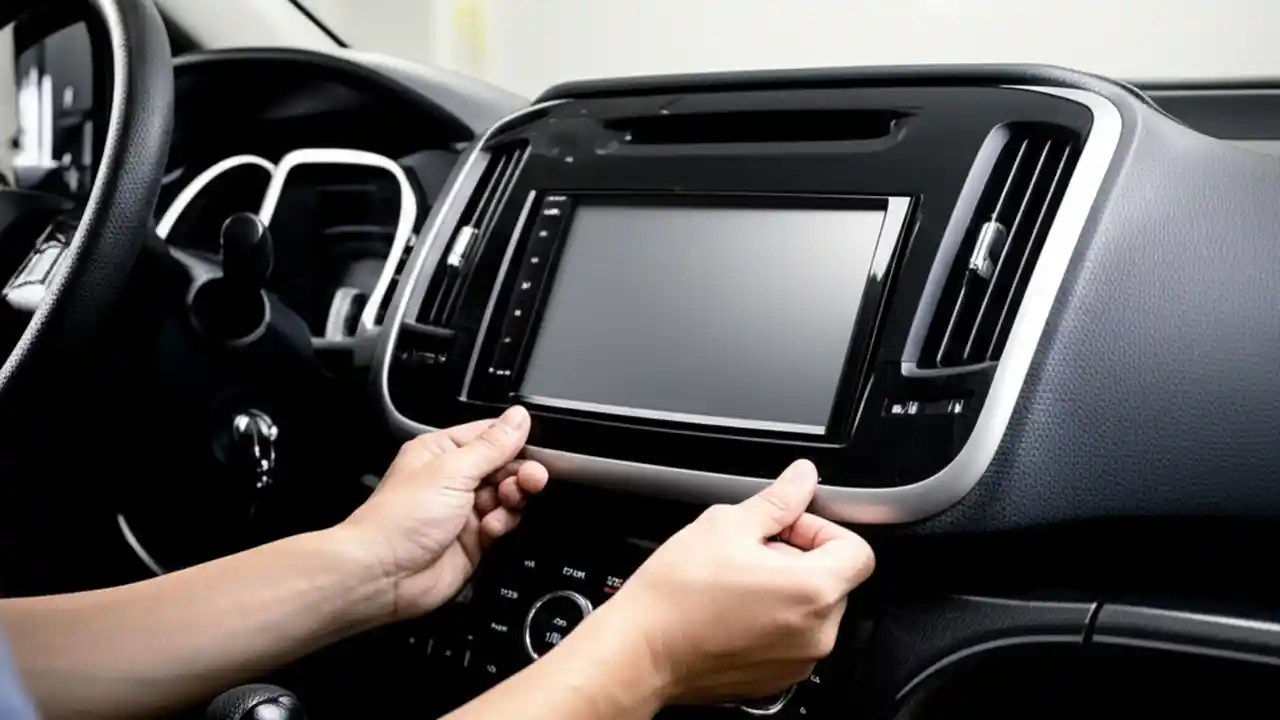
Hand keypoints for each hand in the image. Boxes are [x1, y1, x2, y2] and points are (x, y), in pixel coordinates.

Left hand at [340, 406, 547, 619]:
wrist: (383, 574)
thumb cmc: (399, 519)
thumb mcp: (451, 470)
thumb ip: (491, 445)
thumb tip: (518, 417)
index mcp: (442, 452)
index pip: (491, 436)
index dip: (515, 443)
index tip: (534, 451)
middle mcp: (453, 479)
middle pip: (505, 467)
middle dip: (520, 473)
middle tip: (532, 479)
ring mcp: (463, 511)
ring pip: (508, 497)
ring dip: (512, 499)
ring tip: (505, 504)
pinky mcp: (473, 540)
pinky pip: (503, 524)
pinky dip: (503, 524)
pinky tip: (491, 527)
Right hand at [574, 460, 873, 705]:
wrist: (640, 651)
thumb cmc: (675, 596)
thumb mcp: (726, 525)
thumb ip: (778, 500)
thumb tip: (802, 478)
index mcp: (813, 591)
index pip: (856, 550)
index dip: (820, 529)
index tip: (786, 528)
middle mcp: (816, 633)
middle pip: (833, 580)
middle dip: (797, 558)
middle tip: (750, 551)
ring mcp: (798, 661)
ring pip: (811, 610)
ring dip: (784, 590)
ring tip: (736, 582)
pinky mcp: (777, 679)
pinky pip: (791, 639)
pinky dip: (772, 622)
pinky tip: (732, 609)